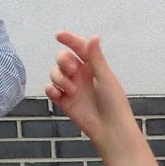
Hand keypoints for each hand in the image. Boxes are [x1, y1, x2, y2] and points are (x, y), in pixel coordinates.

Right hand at [47, 32, 132, 148]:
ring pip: (54, 73)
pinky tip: (57, 93)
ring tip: (72, 90)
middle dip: (63, 60)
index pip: (79, 48)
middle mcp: (80, 75)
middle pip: (62, 58)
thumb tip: (94, 36)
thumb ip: (96, 58)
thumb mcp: (106, 78)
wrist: (111, 129)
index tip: (59, 36)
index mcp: (93, 67)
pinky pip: (50, 89)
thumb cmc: (114, 104)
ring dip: (59, 78)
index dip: (69, 40)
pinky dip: (51, 89)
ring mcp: (71, 88)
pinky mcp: (64, 101)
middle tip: (72, 70)